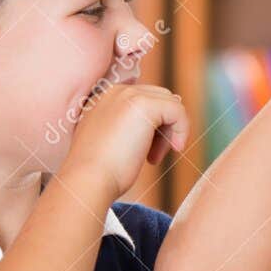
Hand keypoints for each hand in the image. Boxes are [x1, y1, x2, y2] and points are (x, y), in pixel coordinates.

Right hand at [62, 82, 187, 200]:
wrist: (88, 179)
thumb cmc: (98, 172)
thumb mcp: (110, 142)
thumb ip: (125, 129)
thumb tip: (153, 128)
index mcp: (105, 99)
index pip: (142, 100)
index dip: (151, 126)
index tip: (145, 152)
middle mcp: (116, 91)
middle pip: (158, 98)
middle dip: (162, 127)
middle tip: (153, 156)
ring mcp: (129, 95)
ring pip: (170, 103)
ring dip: (170, 132)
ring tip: (155, 157)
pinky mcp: (144, 105)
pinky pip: (178, 111)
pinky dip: (182, 130)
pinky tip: (173, 149)